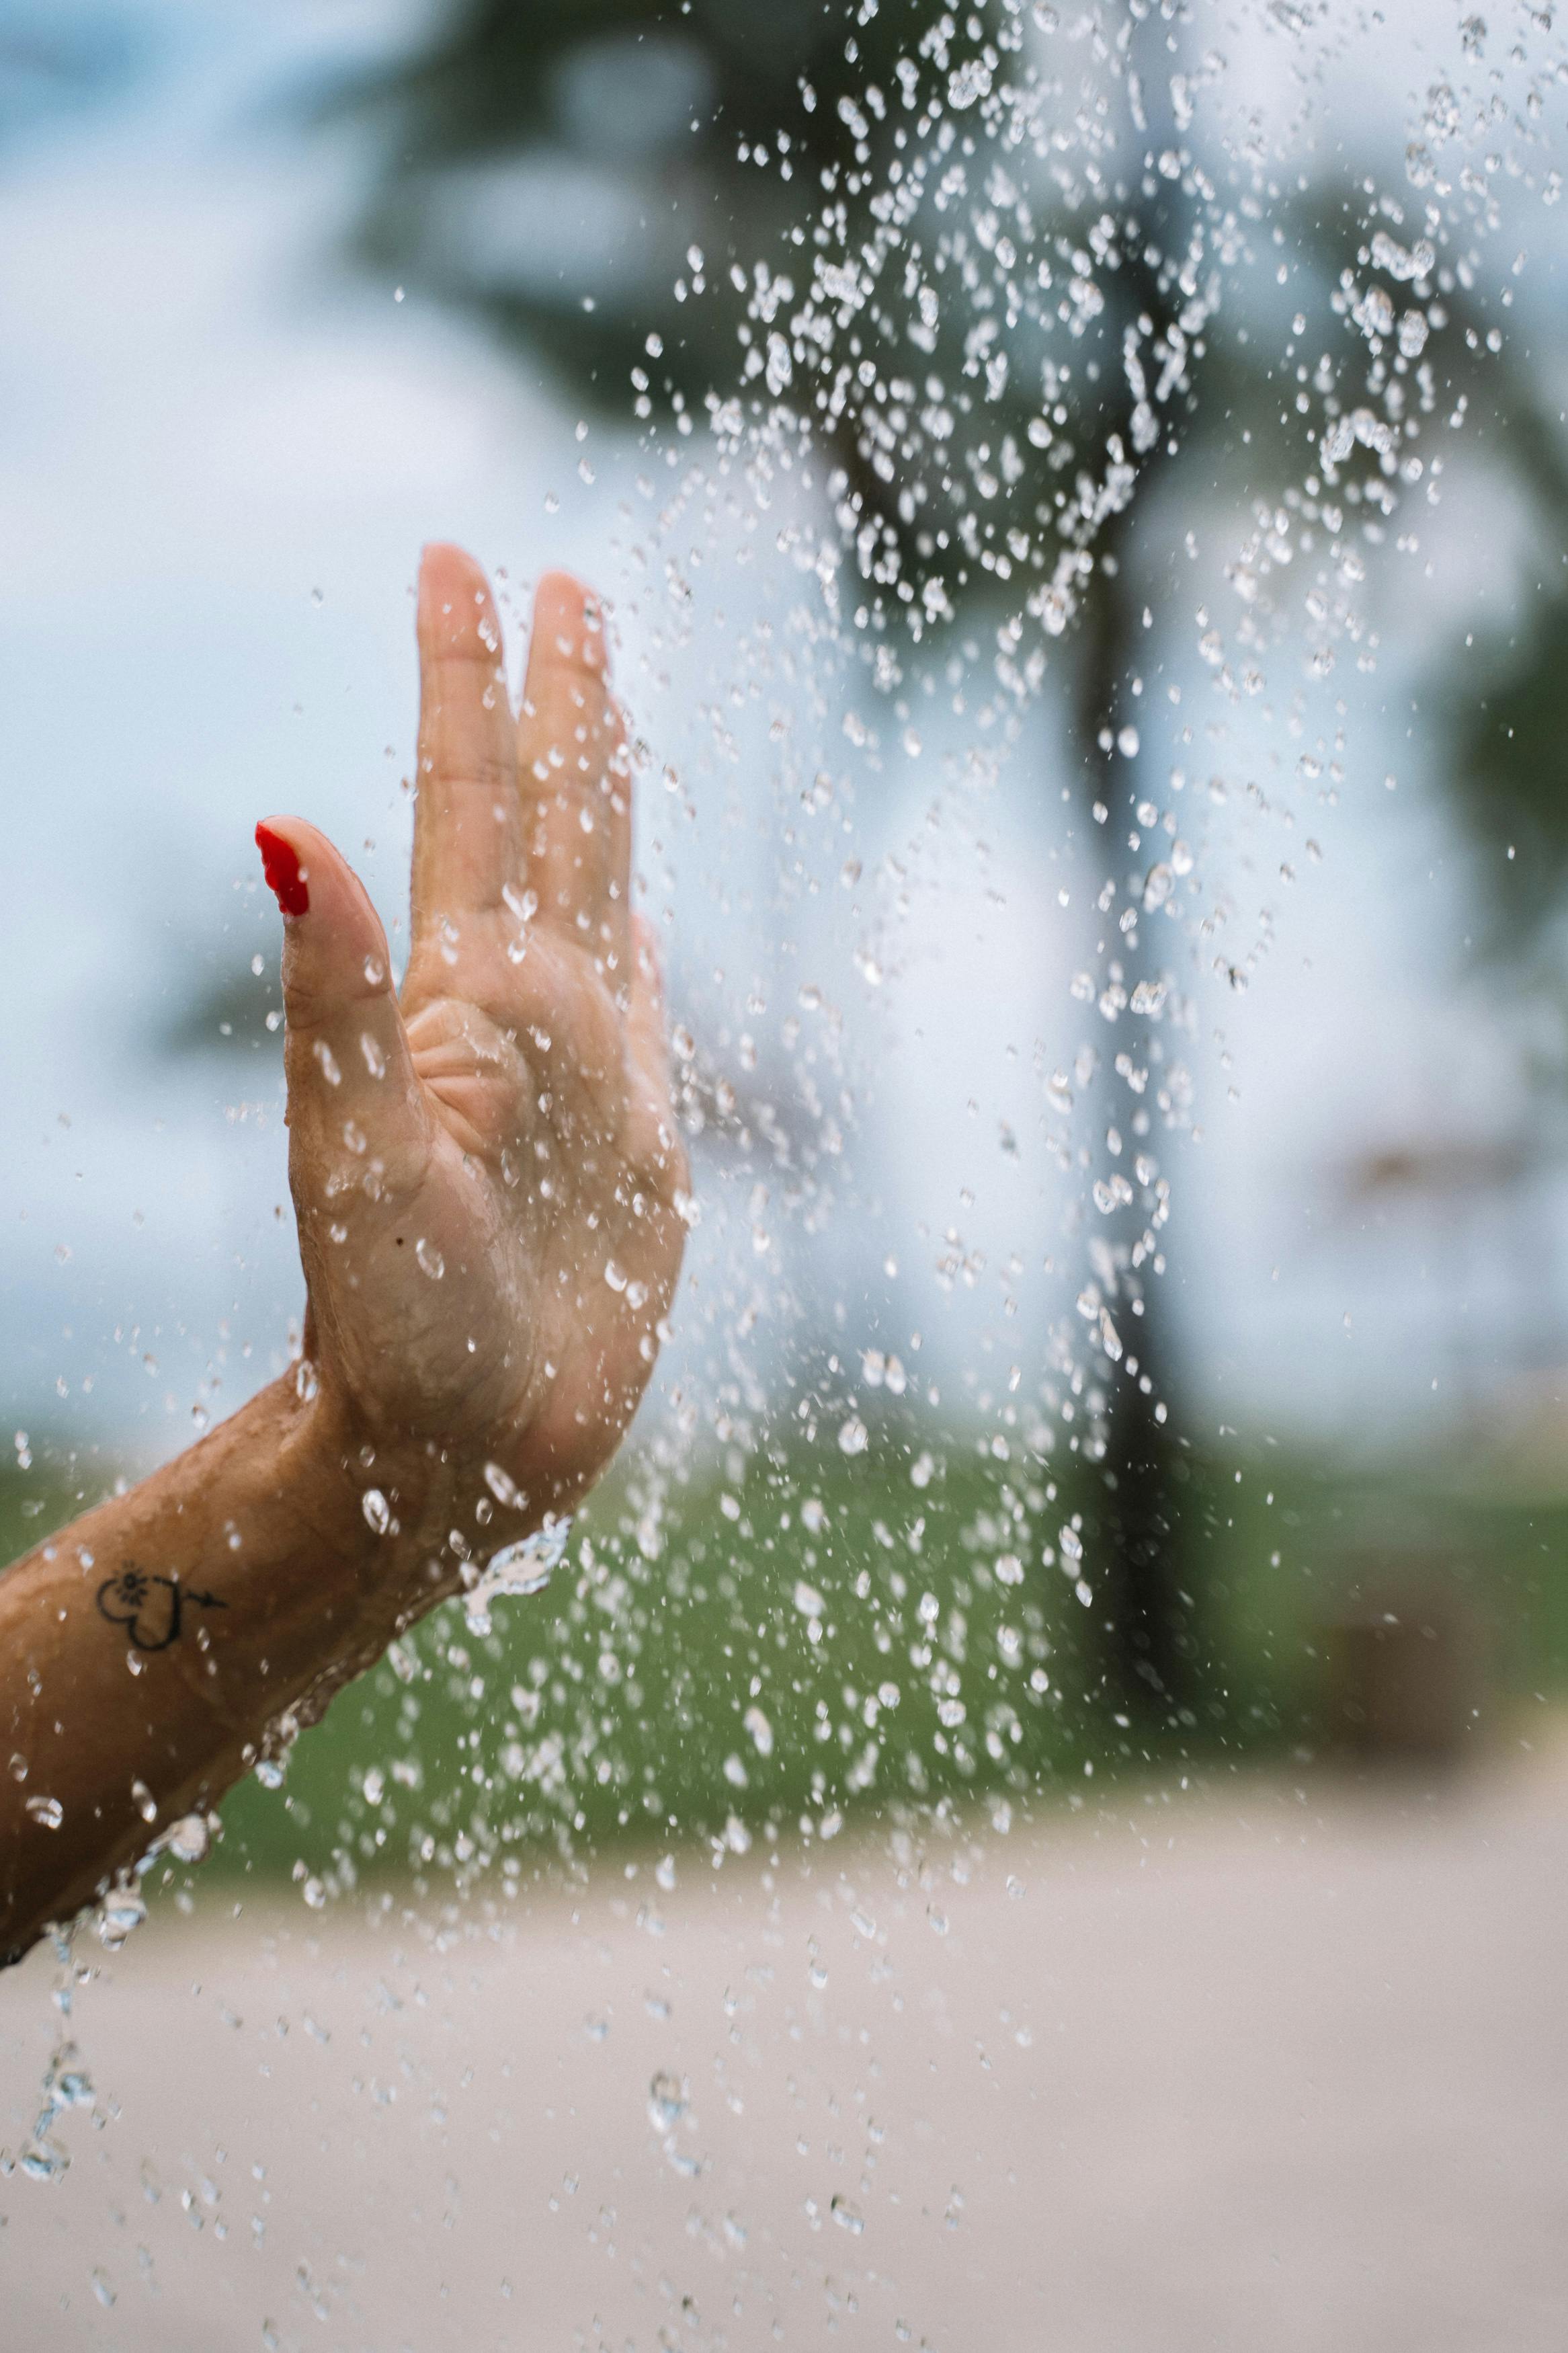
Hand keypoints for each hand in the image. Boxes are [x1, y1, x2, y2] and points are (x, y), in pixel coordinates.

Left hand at [256, 546, 686, 1620]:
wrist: (460, 1452)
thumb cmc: (396, 1325)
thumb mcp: (354, 1153)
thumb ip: (334, 995)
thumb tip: (274, 824)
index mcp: (466, 994)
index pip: (472, 797)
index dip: (468, 678)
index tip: (464, 559)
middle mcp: (526, 1009)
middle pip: (549, 814)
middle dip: (553, 697)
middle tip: (559, 581)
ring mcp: (587, 1068)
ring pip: (608, 886)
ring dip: (608, 788)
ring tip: (611, 700)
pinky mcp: (638, 1140)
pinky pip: (652, 1001)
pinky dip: (649, 932)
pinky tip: (642, 909)